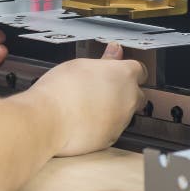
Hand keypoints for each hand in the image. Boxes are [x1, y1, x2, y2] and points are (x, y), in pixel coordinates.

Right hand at [29, 43, 146, 156]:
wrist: (49, 120)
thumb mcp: (82, 64)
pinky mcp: (112, 138)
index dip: (127, 72)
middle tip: (102, 89)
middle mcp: (129, 98)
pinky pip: (113, 129)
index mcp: (124, 75)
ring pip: (125, 113)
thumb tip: (114, 52)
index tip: (118, 72)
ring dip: (113, 109)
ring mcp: (122, 120)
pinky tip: (86, 120)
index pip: (140, 70)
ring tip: (88, 105)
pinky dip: (104, 125)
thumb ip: (105, 60)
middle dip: (125, 93)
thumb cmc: (61, 90)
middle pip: (137, 94)